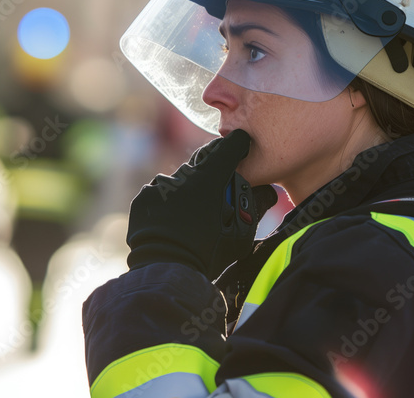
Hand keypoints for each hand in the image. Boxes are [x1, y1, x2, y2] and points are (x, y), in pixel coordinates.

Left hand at [126, 129, 277, 279]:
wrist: (169, 269)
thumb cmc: (210, 252)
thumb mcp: (241, 232)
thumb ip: (256, 205)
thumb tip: (269, 191)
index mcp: (210, 178)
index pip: (228, 146)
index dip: (237, 145)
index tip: (241, 145)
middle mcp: (184, 175)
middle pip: (202, 164)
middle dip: (212, 174)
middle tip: (217, 193)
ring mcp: (161, 185)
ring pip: (179, 181)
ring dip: (187, 192)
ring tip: (191, 216)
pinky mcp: (144, 198)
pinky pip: (160, 195)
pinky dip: (167, 204)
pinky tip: (172, 222)